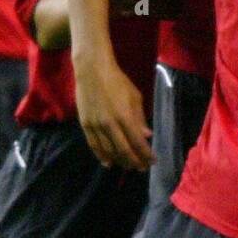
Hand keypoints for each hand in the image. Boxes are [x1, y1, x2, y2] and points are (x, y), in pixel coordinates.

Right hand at [75, 54, 152, 169]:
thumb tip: (147, 136)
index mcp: (125, 116)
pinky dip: (101, 156)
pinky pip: (94, 145)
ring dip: (120, 161)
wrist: (92, 70)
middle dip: (135, 162)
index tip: (153, 161)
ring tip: (128, 166)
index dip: (146, 155)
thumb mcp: (135, 97)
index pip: (138, 143)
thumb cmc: (117, 81)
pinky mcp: (85, 124)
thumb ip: (140, 118)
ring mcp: (96, 125)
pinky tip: (108, 163)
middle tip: (142, 167)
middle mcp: (110, 124)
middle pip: (124, 151)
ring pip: (109, 151)